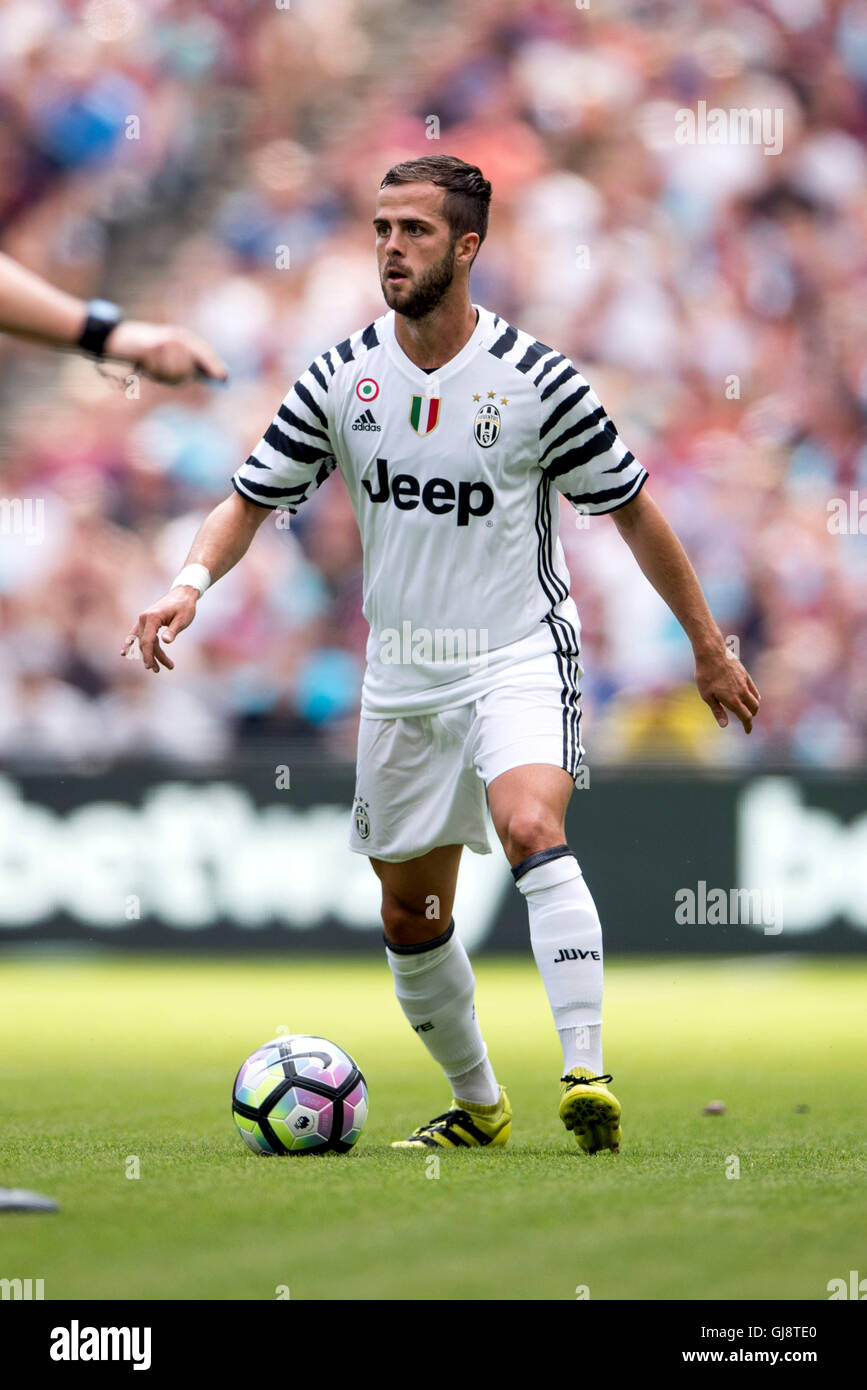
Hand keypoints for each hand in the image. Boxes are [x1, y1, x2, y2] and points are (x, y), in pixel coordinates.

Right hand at [103, 320, 227, 384]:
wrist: (111, 337)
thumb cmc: (136, 347)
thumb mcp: (160, 352)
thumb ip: (177, 359)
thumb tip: (193, 374)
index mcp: (179, 334)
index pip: (202, 350)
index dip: (213, 363)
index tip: (223, 377)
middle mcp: (175, 336)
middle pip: (191, 365)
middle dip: (181, 375)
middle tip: (161, 372)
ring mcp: (165, 341)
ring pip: (178, 371)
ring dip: (165, 375)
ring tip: (150, 365)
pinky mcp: (154, 347)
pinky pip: (162, 370)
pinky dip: (155, 372)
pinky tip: (145, 365)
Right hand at [121, 588, 198, 672]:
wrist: (183, 594)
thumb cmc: (185, 607)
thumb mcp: (182, 620)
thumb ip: (173, 631)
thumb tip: (165, 641)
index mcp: (152, 617)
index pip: (147, 640)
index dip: (149, 655)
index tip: (151, 667)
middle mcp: (143, 618)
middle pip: (144, 643)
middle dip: (151, 657)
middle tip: (158, 670)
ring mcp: (142, 619)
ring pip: (142, 641)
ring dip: (148, 654)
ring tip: (157, 668)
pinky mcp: (145, 620)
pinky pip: (137, 634)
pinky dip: (132, 643)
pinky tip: (124, 652)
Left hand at [695, 644, 760, 733]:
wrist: (712, 653)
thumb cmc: (705, 675)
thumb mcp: (707, 695)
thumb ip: (717, 710)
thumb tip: (725, 725)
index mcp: (732, 700)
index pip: (746, 717)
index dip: (748, 726)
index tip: (747, 731)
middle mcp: (742, 692)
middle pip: (754, 709)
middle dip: (751, 717)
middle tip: (746, 721)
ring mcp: (745, 682)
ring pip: (756, 699)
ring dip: (754, 707)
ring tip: (748, 710)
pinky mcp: (745, 674)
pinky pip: (754, 689)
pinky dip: (754, 696)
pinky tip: (748, 696)